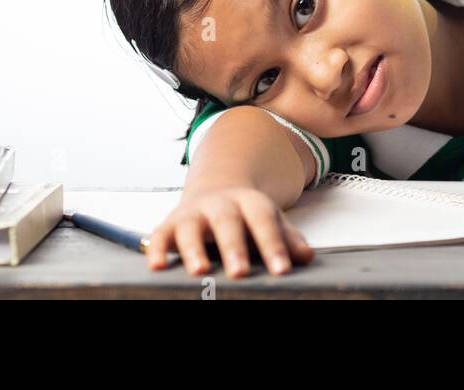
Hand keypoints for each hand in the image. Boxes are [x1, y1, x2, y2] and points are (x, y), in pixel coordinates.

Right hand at [146, 186, 314, 277]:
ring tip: (199, 271)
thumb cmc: (246, 215)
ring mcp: (192, 213)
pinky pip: (160, 236)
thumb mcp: (270, 220)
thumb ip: (288, 238)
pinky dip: (156, 250)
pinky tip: (158, 266)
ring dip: (193, 249)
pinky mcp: (169, 224)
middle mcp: (219, 205)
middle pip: (227, 223)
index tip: (282, 270)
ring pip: (190, 228)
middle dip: (233, 248)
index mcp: (250, 203)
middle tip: (240, 273)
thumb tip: (306, 256)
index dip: (274, 246)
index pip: (264, 222)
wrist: (215, 189)